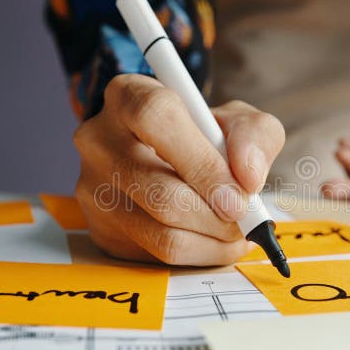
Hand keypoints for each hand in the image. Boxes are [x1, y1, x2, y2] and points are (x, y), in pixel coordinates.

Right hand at [74, 74, 284, 265]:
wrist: (169, 159)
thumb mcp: (237, 120)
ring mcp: (93, 187)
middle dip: (215, 214)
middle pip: (160, 190)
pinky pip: (158, 254)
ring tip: (235, 230)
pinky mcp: (101, 228)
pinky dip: (200, 253)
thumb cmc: (203, 135)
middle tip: (243, 218)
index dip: (202, 162)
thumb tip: (248, 178)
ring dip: (212, 239)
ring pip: (160, 232)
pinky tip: (214, 239)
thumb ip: (255, 135)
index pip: (157, 119)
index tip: (238, 194)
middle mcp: (99, 139)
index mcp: (129, 95)